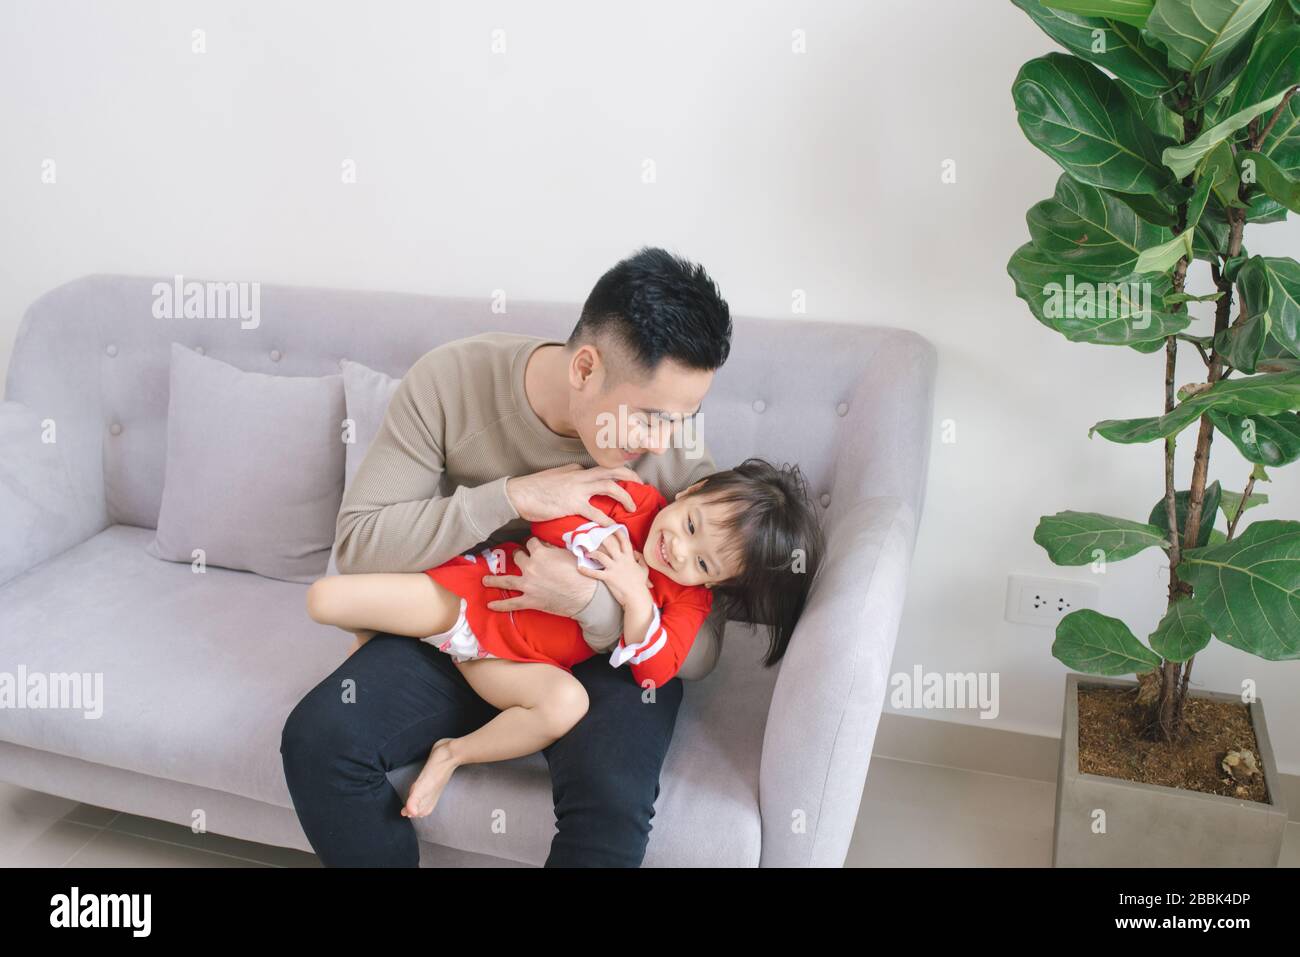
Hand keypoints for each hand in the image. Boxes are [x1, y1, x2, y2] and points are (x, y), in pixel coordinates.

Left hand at [483, 537, 597, 615]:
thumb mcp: (567, 554)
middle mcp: (531, 568)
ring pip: (506, 580)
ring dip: (494, 579)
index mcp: (540, 554)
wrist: (587, 595)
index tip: (534, 545)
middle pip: (518, 557)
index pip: (531, 543)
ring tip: (485, 579)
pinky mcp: (531, 601)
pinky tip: (490, 605)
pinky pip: (512, 603)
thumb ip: (553, 549)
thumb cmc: (581, 573)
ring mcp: (528, 585)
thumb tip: (545, 546)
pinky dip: (500, 605)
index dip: (533, 544)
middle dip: (517, 556)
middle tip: (517, 557)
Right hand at [505, 464, 639, 526]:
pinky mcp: (572, 503)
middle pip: (612, 471)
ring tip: (633, 507)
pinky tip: (613, 527)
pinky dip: (607, 520)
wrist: (517, 494)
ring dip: (625, 496)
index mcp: (576, 470)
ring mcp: (577, 488)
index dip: (618, 474)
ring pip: (610, 487)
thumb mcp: (555, 477)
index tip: (628, 480)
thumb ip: (570, 478)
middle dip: (630, 476)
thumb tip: (579, 478)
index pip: (602, 469)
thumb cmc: (533, 489)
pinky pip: (596, 512)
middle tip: (641, 485)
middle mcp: (580, 475)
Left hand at [575, 528, 651, 609]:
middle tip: (593, 532)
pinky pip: (595, 573)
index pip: (624, 541)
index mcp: (629, 558)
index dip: (618, 532)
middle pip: (610, 544)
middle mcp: (621, 560)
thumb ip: (640, 559)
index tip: (612, 526)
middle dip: (601, 537)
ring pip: (600, 556)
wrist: (637, 597)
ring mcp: (614, 568)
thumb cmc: (640, 584)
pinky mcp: (608, 577)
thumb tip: (636, 552)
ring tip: (586, 551)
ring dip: (592, 552)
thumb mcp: (644, 569)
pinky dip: (586, 570)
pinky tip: (579, 568)